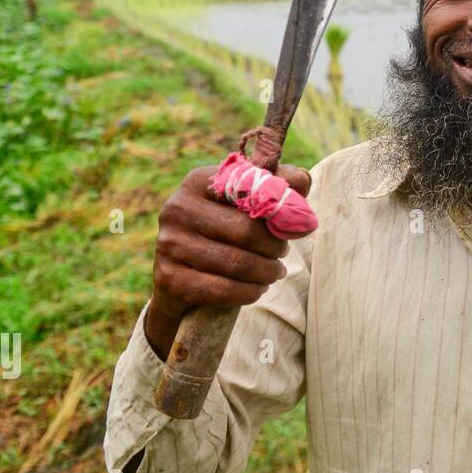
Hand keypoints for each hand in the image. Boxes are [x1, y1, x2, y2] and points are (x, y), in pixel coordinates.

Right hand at [146, 163, 312, 359]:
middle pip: (246, 230)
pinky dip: (250, 292)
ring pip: (237, 263)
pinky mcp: (170, 278)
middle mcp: (177, 209)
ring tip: (275, 272)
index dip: (277, 205)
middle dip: (275, 246)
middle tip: (283, 252)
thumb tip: (302, 180)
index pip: (247, 188)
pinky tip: (258, 288)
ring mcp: (169, 244)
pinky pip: (223, 290)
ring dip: (267, 272)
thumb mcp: (245, 202)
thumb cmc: (223, 230)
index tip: (294, 222)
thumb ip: (276, 185)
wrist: (181, 277)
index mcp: (198, 182)